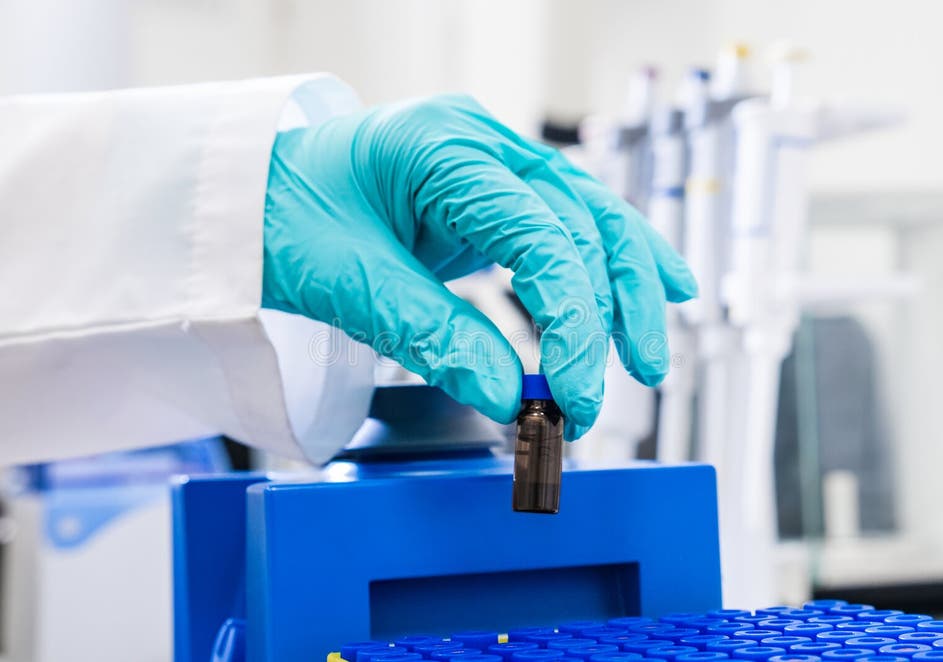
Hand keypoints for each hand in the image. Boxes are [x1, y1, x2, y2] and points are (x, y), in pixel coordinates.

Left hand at [262, 95, 695, 439]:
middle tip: (611, 390)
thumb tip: (507, 394)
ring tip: (650, 355)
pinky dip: (607, 265)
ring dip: (625, 290)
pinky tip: (653, 288)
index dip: (572, 319)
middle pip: (582, 222)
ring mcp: (490, 167)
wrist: (247, 196)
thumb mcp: (346, 281)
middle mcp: (480, 146)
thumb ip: (431, 334)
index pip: (541, 234)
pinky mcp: (490, 198)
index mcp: (442, 147)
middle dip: (608, 312)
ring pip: (589, 220)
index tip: (575, 391)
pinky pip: (564, 228)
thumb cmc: (279, 217)